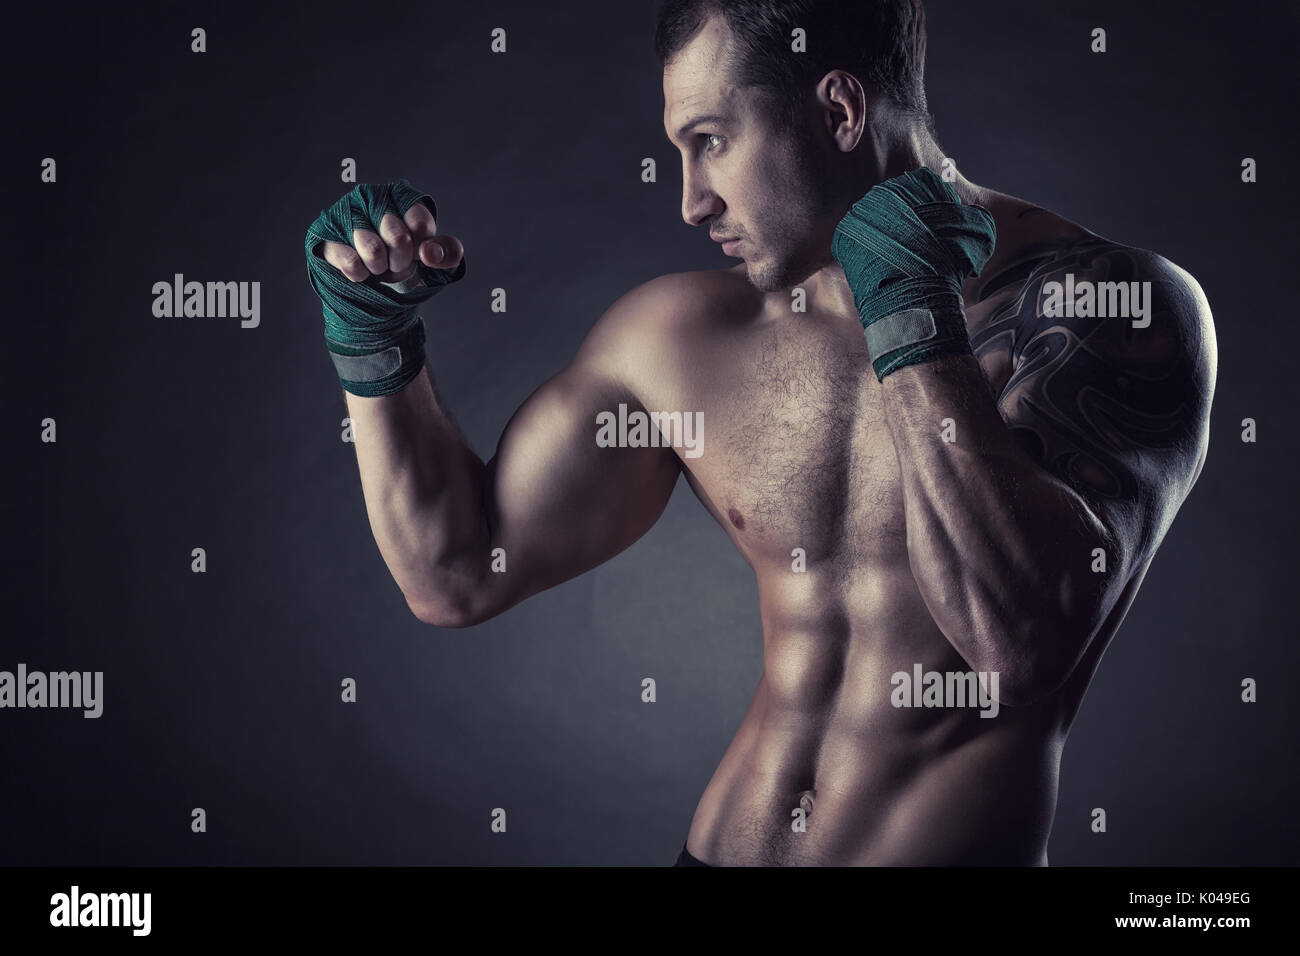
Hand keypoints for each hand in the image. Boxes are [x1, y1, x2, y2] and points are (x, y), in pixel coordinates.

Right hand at [318, 199, 463, 285]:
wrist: (369, 278)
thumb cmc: (404, 259)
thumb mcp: (434, 256)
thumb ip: (447, 251)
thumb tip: (430, 253)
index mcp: (401, 197)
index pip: (419, 223)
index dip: (422, 247)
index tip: (418, 252)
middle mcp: (372, 198)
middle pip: (398, 237)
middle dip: (401, 260)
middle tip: (396, 262)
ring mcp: (346, 215)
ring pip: (372, 250)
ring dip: (380, 267)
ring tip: (377, 265)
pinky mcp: (327, 237)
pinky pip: (351, 262)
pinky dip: (361, 274)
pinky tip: (361, 269)